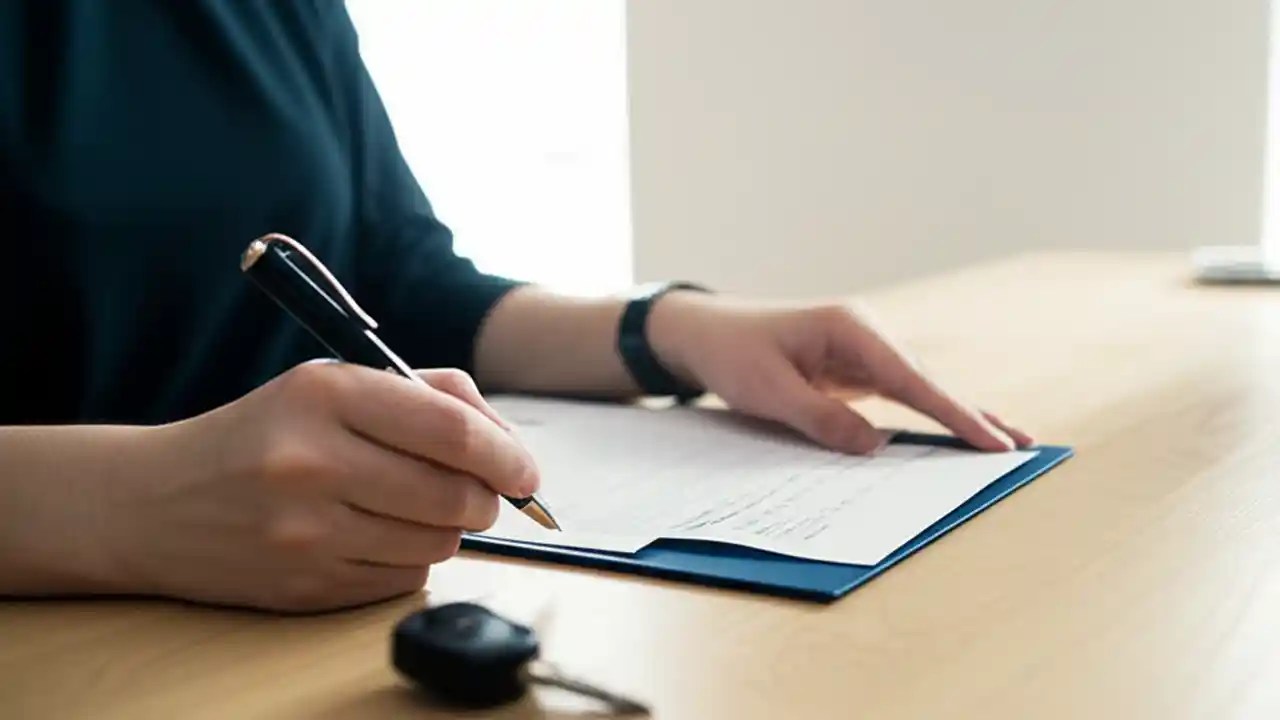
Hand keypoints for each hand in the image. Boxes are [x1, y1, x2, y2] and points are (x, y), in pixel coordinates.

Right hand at [115, 362, 536, 611]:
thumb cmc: (262, 434)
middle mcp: (311, 463)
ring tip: (414, 507)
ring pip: (436, 543)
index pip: (451, 431)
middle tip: (479, 491)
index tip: (526, 471)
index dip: (507, 455)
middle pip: (454, 495)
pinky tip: (377, 535)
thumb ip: (426, 395)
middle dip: (486, 497)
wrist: (154, 503)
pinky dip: (411, 558)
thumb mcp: (331, 385)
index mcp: (324, 396)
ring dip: (448, 528)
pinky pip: (403, 578)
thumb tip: (508, 441)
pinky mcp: (304, 586)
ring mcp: (304, 532)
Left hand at [648, 294, 1033, 454]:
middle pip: (927, 382)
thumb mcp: (769, 390)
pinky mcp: (854, 372)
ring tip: (1008, 444)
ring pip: (919, 390)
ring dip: (959, 416)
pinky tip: (959, 434)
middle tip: (1024, 447)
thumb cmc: (733, 354)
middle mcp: (865, 337)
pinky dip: (930, 416)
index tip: (990, 440)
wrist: (705, 334)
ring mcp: (862, 354)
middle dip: (973, 415)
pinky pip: (900, 398)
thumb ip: (821, 419)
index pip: (911, 378)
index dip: (953, 413)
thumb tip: (876, 446)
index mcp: (849, 329)